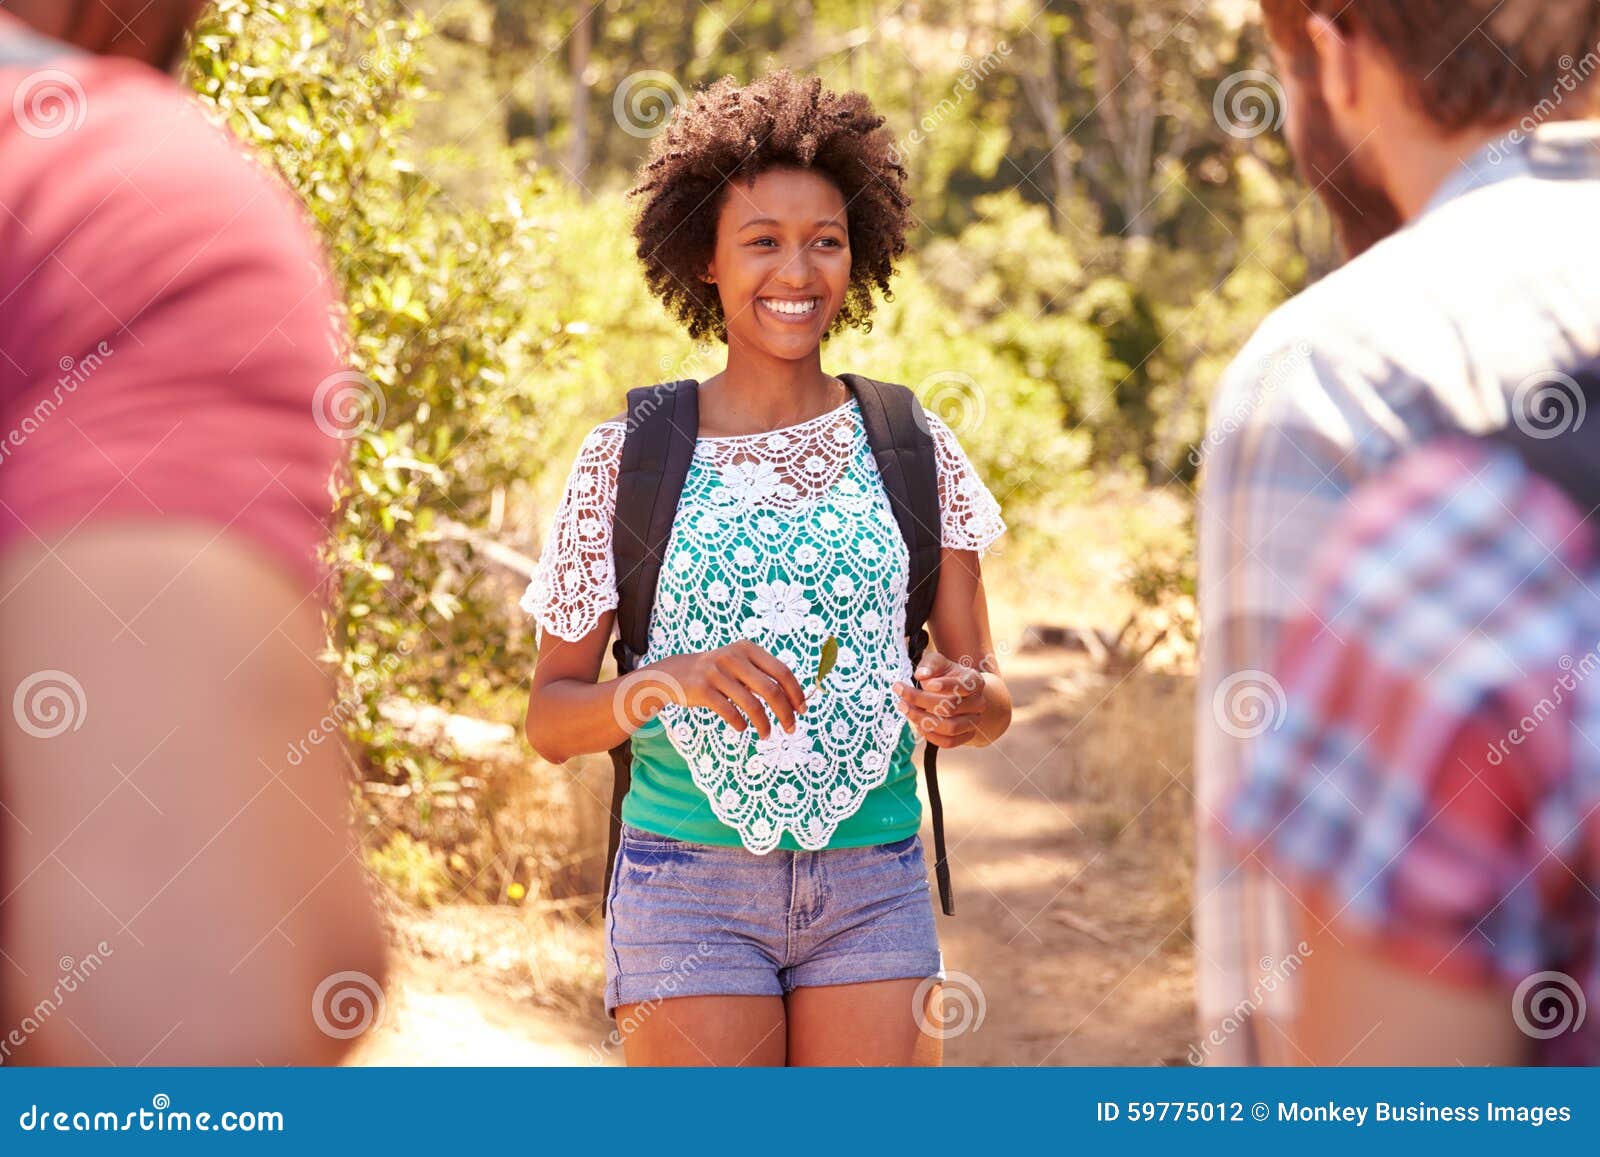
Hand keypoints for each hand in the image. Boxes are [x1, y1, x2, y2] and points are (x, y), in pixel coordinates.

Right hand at [640, 640, 807, 739]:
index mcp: (747, 648)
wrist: (675, 673)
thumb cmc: (717, 672)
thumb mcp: (739, 663)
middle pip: (772, 690)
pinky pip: (731, 712)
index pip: (782, 672)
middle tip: (791, 729)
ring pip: (752, 705)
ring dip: (764, 724)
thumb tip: (795, 700)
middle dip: (786, 713)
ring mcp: (717, 673)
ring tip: (767, 734)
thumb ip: (763, 675)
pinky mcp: (703, 689)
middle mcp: (734, 657)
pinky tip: (742, 727)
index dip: (796, 693)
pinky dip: (740, 724)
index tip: (802, 710)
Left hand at [892, 650, 986, 747]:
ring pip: (950, 727)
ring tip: (905, 709)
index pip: (963, 686)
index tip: (926, 684)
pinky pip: (949, 742)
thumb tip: (922, 674)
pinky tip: (918, 725)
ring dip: (923, 720)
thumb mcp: (937, 663)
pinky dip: (931, 736)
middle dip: (922, 701)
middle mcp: (978, 702)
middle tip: (901, 694)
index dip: (946, 686)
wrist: (956, 694)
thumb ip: (930, 665)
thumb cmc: (944, 675)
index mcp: (974, 681)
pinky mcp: (966, 736)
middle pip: (951, 707)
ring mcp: (974, 721)